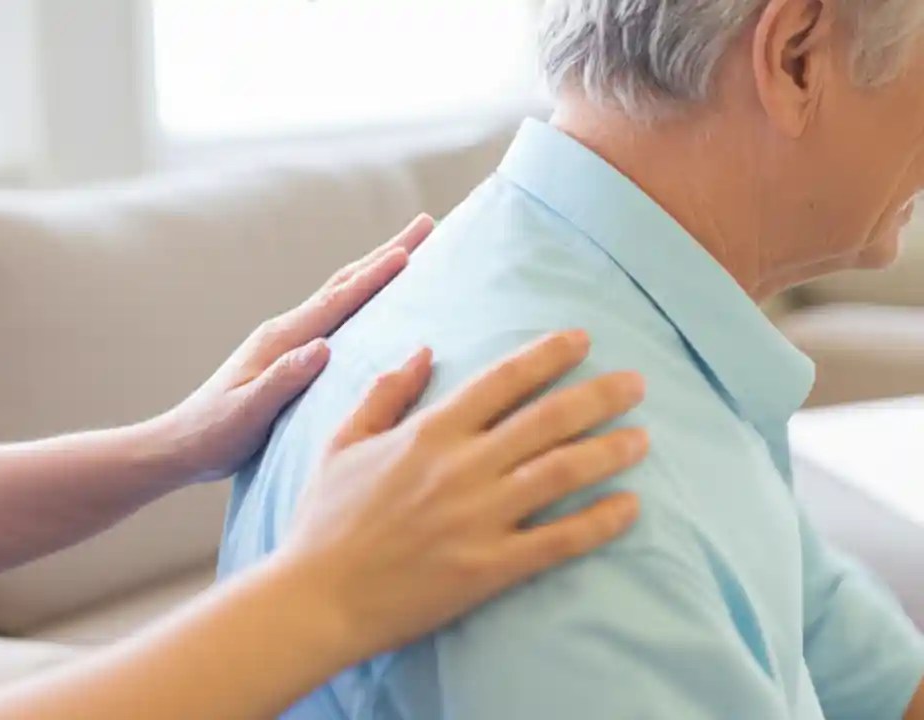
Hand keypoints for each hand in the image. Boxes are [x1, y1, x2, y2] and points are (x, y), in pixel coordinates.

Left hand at [163, 214, 434, 483]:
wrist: (182, 444)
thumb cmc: (214, 434)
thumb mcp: (247, 412)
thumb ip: (282, 380)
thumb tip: (322, 348)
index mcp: (281, 340)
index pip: (338, 300)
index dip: (375, 276)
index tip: (409, 251)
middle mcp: (286, 330)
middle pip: (345, 282)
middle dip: (386, 253)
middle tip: (426, 225)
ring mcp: (287, 340)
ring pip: (341, 294)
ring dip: (375, 269)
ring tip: (410, 250)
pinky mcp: (289, 354)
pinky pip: (335, 315)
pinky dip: (361, 296)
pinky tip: (375, 302)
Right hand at [281, 331, 647, 659]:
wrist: (316, 598)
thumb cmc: (324, 520)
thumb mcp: (342, 443)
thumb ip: (384, 394)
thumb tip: (423, 352)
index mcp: (428, 433)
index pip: (502, 381)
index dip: (547, 355)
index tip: (582, 340)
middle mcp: (461, 468)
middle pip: (547, 419)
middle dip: (599, 395)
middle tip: (637, 382)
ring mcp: (479, 518)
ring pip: (562, 473)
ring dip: (609, 450)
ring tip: (643, 438)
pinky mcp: (490, 568)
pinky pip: (559, 541)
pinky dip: (600, 522)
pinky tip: (631, 507)